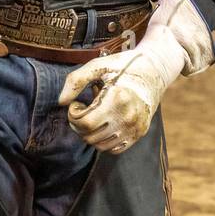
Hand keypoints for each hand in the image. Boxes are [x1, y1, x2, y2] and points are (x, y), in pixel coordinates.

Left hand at [58, 0, 213, 153]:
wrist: (154, 71)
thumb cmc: (123, 66)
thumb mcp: (98, 66)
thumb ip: (75, 81)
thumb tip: (61, 102)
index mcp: (117, 98)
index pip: (84, 122)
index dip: (73, 115)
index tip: (77, 104)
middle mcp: (128, 116)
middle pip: (89, 136)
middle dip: (78, 125)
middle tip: (82, 111)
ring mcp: (135, 127)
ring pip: (100, 145)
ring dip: (90, 134)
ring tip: (94, 116)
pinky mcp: (139, 133)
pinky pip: (114, 149)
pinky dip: (104, 141)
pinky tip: (104, 124)